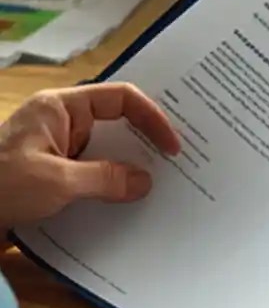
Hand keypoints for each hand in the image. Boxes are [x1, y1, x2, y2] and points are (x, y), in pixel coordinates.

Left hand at [0, 82, 180, 228]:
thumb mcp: (56, 182)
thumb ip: (105, 179)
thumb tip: (145, 181)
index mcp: (60, 109)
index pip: (120, 99)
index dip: (152, 118)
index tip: (173, 148)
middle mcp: (60, 124)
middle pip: (117, 125)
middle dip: (146, 145)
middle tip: (178, 167)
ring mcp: (56, 151)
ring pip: (106, 154)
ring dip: (130, 172)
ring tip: (160, 191)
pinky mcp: (51, 177)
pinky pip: (91, 177)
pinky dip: (111, 190)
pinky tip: (127, 208)